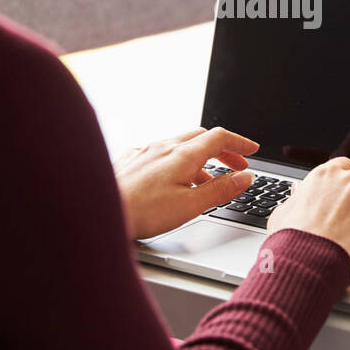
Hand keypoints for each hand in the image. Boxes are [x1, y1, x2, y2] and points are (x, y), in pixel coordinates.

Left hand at [114, 127, 258, 239]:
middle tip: (235, 166)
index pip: (220, 137)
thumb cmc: (142, 212)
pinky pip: (159, 154)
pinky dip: (176, 162)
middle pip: (201, 138)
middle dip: (222, 150)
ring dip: (199, 159)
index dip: (240, 142)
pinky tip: (171, 180)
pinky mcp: (129, 161)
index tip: (252, 150)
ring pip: (179, 146)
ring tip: (207, 181)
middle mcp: (163, 147)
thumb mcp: (190, 205)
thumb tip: (245, 177)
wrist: (96, 211)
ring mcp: (144, 152)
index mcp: (183, 155)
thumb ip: (220, 190)